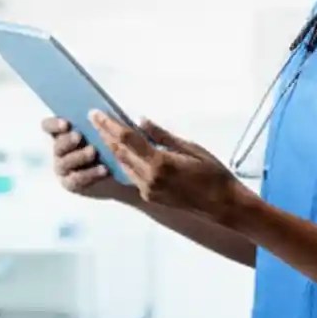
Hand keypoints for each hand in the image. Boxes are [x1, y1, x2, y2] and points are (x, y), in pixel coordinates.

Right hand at [40, 117, 134, 201]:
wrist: (120, 171)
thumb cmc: (111, 143)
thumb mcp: (108, 129)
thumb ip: (104, 121)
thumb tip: (111, 114)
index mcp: (63, 132)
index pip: (49, 126)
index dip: (54, 124)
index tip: (66, 124)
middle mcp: (59, 150)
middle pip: (57, 145)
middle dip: (67, 140)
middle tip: (78, 136)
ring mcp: (63, 168)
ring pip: (65, 162)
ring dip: (79, 156)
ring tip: (93, 151)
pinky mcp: (71, 183)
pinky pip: (77, 179)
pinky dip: (91, 173)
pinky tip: (104, 169)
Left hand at [88, 110, 247, 223]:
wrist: (223, 205)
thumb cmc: (213, 173)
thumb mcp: (191, 148)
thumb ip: (162, 136)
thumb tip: (140, 121)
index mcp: (159, 164)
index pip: (126, 139)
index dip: (109, 124)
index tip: (95, 112)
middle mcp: (149, 179)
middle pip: (119, 152)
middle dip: (104, 134)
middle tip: (93, 118)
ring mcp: (147, 190)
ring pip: (122, 165)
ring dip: (111, 147)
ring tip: (102, 131)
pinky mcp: (150, 197)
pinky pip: (131, 175)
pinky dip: (123, 160)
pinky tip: (120, 150)